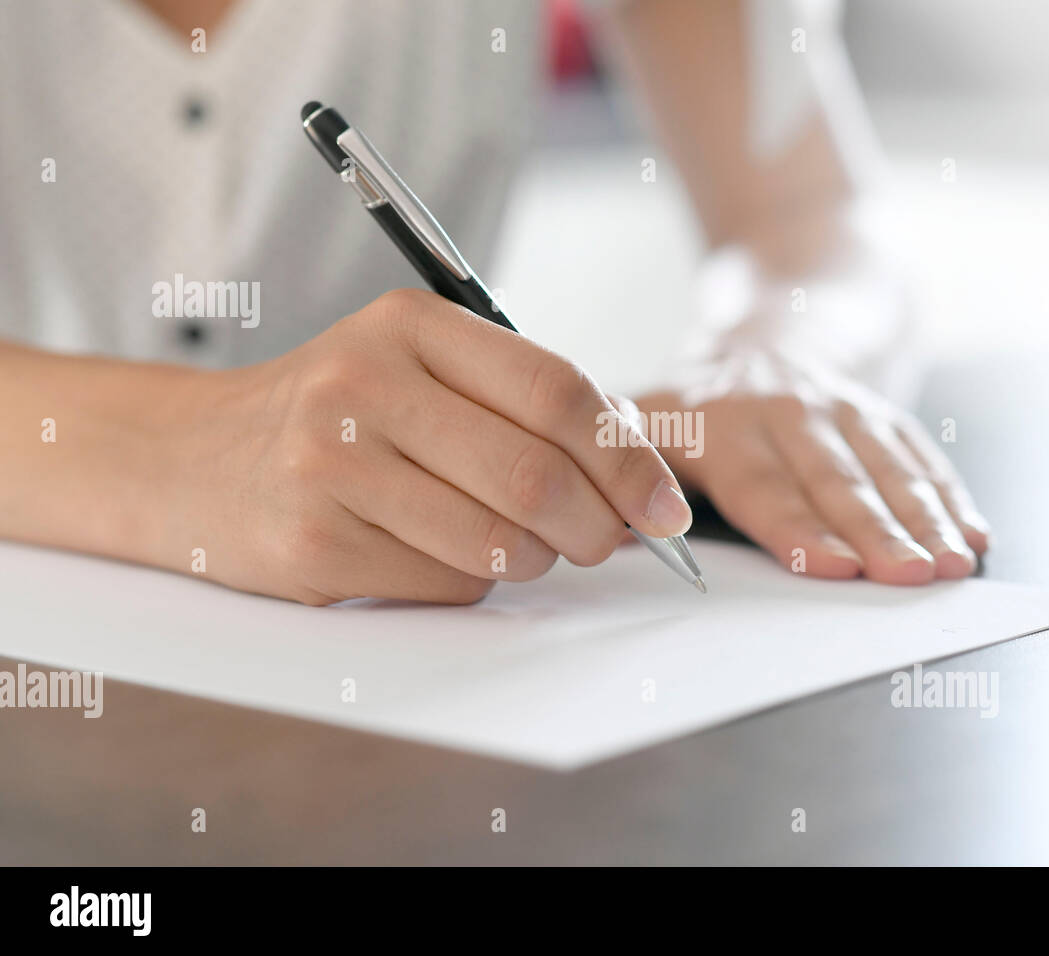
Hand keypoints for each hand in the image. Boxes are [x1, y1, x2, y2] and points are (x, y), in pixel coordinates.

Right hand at [173, 289, 690, 603]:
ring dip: (536, 558)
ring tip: (522, 544)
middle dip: (599, 527)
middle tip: (609, 542)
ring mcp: (330, 466)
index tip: (665, 508)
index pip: (557, 391)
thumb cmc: (340, 415)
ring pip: (499, 542)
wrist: (194, 458)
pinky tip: (439, 552)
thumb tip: (636, 476)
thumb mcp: (421, 369)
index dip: (628, 459)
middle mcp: (366, 385)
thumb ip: (522, 403)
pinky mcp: (313, 543)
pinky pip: (448, 584)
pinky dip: (473, 582)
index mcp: (411, 325)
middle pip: (536, 476)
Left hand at [635, 350, 990, 583]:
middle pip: (837, 479)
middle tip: (910, 576)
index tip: (836, 568)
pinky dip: (950, 495)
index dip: (801, 528)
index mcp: (724, 421)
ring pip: (889, 466)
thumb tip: (604, 523)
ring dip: (925, 518)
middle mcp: (789, 409)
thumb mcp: (647, 416)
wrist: (772, 326)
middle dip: (877, 531)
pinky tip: (972, 533)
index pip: (764, 484)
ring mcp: (844, 408)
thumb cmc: (697, 402)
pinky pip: (921, 455)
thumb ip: (623, 465)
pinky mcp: (883, 414)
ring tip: (951, 564)